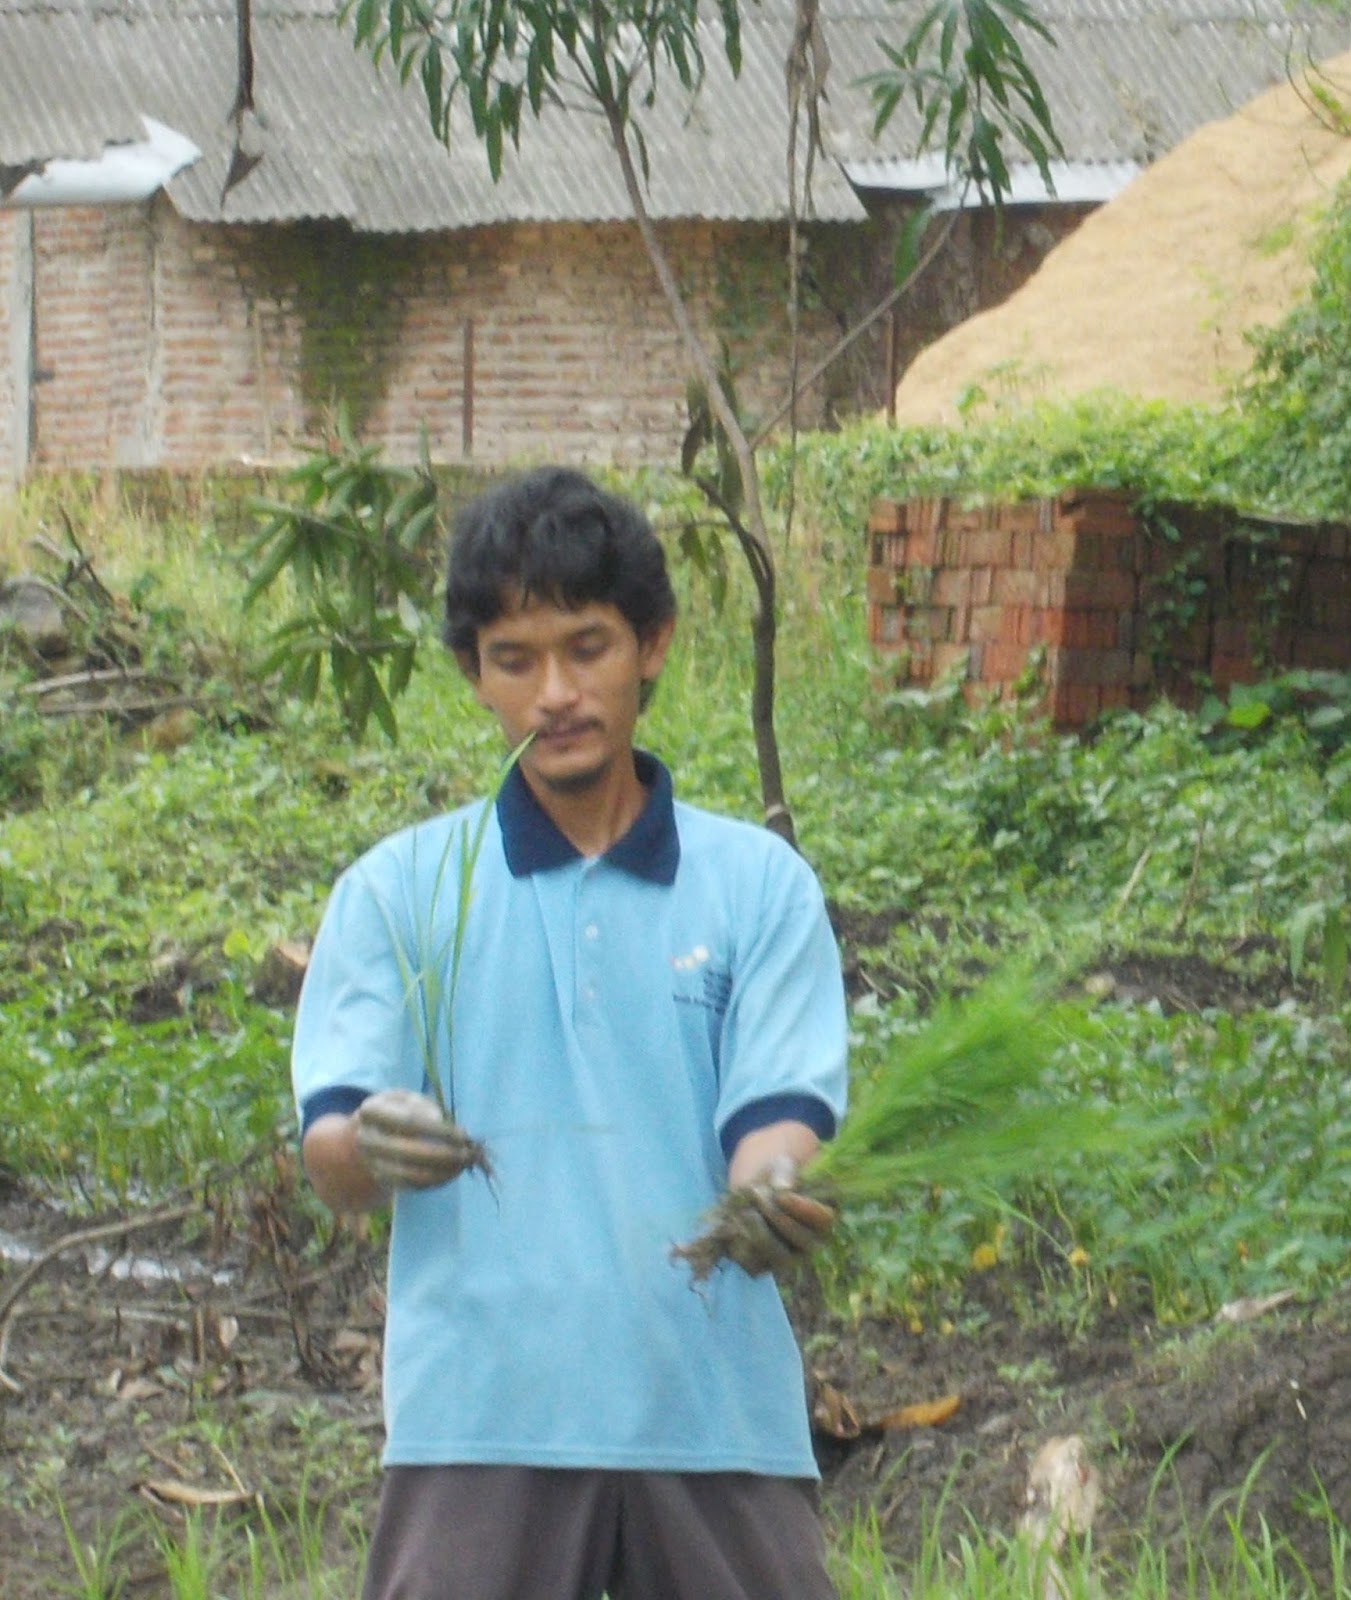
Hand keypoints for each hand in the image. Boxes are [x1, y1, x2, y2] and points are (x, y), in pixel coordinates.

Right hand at [353, 1088, 485, 1192]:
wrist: (367, 1133)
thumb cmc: (396, 1110)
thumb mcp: (406, 1098)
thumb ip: (423, 1106)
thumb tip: (439, 1121)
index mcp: (371, 1111)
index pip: (408, 1122)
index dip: (438, 1130)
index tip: (464, 1134)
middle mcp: (366, 1139)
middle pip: (409, 1151)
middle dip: (445, 1154)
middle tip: (470, 1153)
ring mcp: (371, 1162)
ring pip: (409, 1174)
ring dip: (442, 1172)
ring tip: (465, 1164)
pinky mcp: (381, 1179)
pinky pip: (410, 1185)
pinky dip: (434, 1181)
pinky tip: (452, 1172)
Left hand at [725, 1154, 835, 1276]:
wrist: (748, 1194)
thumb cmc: (772, 1178)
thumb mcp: (780, 1165)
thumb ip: (783, 1172)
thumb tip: (781, 1189)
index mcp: (823, 1216)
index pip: (824, 1219)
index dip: (805, 1209)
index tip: (782, 1195)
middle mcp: (811, 1243)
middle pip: (805, 1241)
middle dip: (779, 1218)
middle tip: (758, 1196)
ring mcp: (789, 1258)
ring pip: (782, 1258)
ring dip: (761, 1232)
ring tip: (746, 1210)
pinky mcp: (764, 1267)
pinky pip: (756, 1265)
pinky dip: (743, 1245)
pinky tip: (736, 1225)